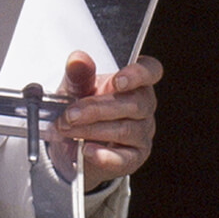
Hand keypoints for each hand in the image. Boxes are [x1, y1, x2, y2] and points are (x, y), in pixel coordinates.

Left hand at [56, 50, 161, 186]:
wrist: (74, 142)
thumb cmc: (83, 107)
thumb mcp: (76, 88)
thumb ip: (78, 73)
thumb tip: (78, 59)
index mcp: (135, 82)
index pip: (151, 71)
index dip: (139, 74)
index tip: (118, 81)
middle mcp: (144, 107)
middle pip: (133, 104)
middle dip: (96, 109)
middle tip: (70, 114)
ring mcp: (142, 133)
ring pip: (125, 130)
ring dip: (92, 130)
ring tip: (67, 129)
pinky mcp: (134, 157)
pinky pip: (124, 158)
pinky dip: (104, 155)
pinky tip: (87, 150)